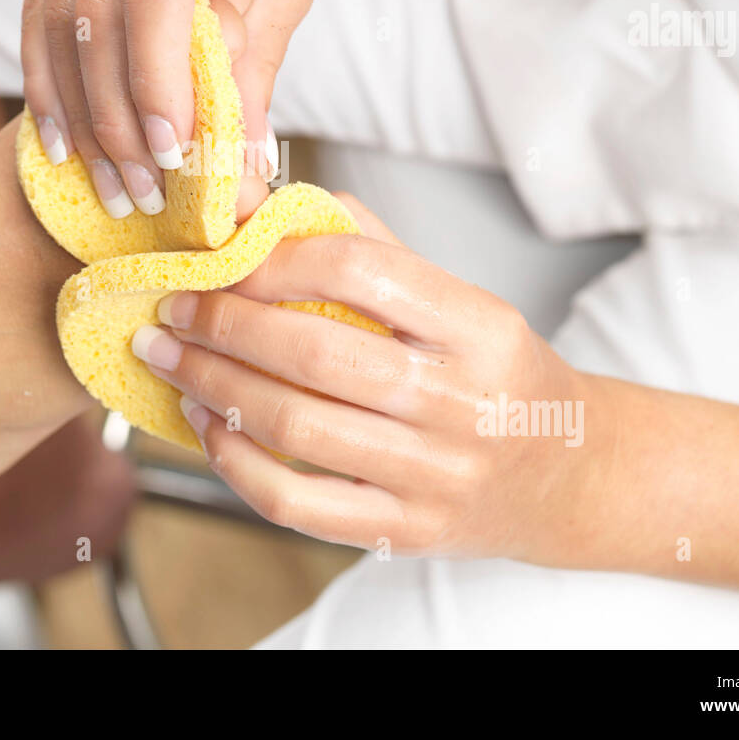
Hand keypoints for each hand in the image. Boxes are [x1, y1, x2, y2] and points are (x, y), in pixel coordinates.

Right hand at [19, 0, 352, 218]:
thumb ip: (255, 72)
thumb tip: (237, 179)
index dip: (153, 79)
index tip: (171, 155)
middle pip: (95, 1)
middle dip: (114, 111)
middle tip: (139, 188)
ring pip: (55, 5)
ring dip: (76, 105)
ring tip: (105, 178)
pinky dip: (50, 70)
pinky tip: (63, 134)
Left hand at [130, 195, 610, 563]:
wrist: (566, 475)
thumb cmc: (496, 373)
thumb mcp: (461, 300)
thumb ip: (371, 249)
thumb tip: (265, 209)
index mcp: (479, 327)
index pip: (359, 272)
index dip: (275, 261)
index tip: (226, 261)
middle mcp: (462, 402)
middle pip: (314, 353)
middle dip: (223, 325)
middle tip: (173, 309)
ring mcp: (434, 475)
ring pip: (296, 427)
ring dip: (213, 385)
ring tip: (172, 358)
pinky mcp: (404, 530)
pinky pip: (297, 503)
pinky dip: (236, 463)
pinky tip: (209, 426)